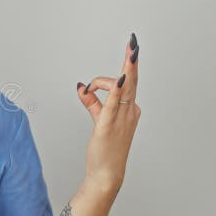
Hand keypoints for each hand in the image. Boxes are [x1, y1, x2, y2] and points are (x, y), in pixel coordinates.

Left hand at [76, 33, 141, 190]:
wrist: (107, 172)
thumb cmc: (106, 148)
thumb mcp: (99, 120)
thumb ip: (91, 102)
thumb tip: (82, 87)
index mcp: (130, 109)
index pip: (129, 82)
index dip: (130, 65)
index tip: (131, 48)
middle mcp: (129, 111)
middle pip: (132, 80)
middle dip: (132, 60)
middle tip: (134, 42)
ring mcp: (121, 118)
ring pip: (124, 88)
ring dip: (127, 69)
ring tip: (130, 52)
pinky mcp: (108, 125)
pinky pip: (113, 104)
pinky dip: (115, 91)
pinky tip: (117, 80)